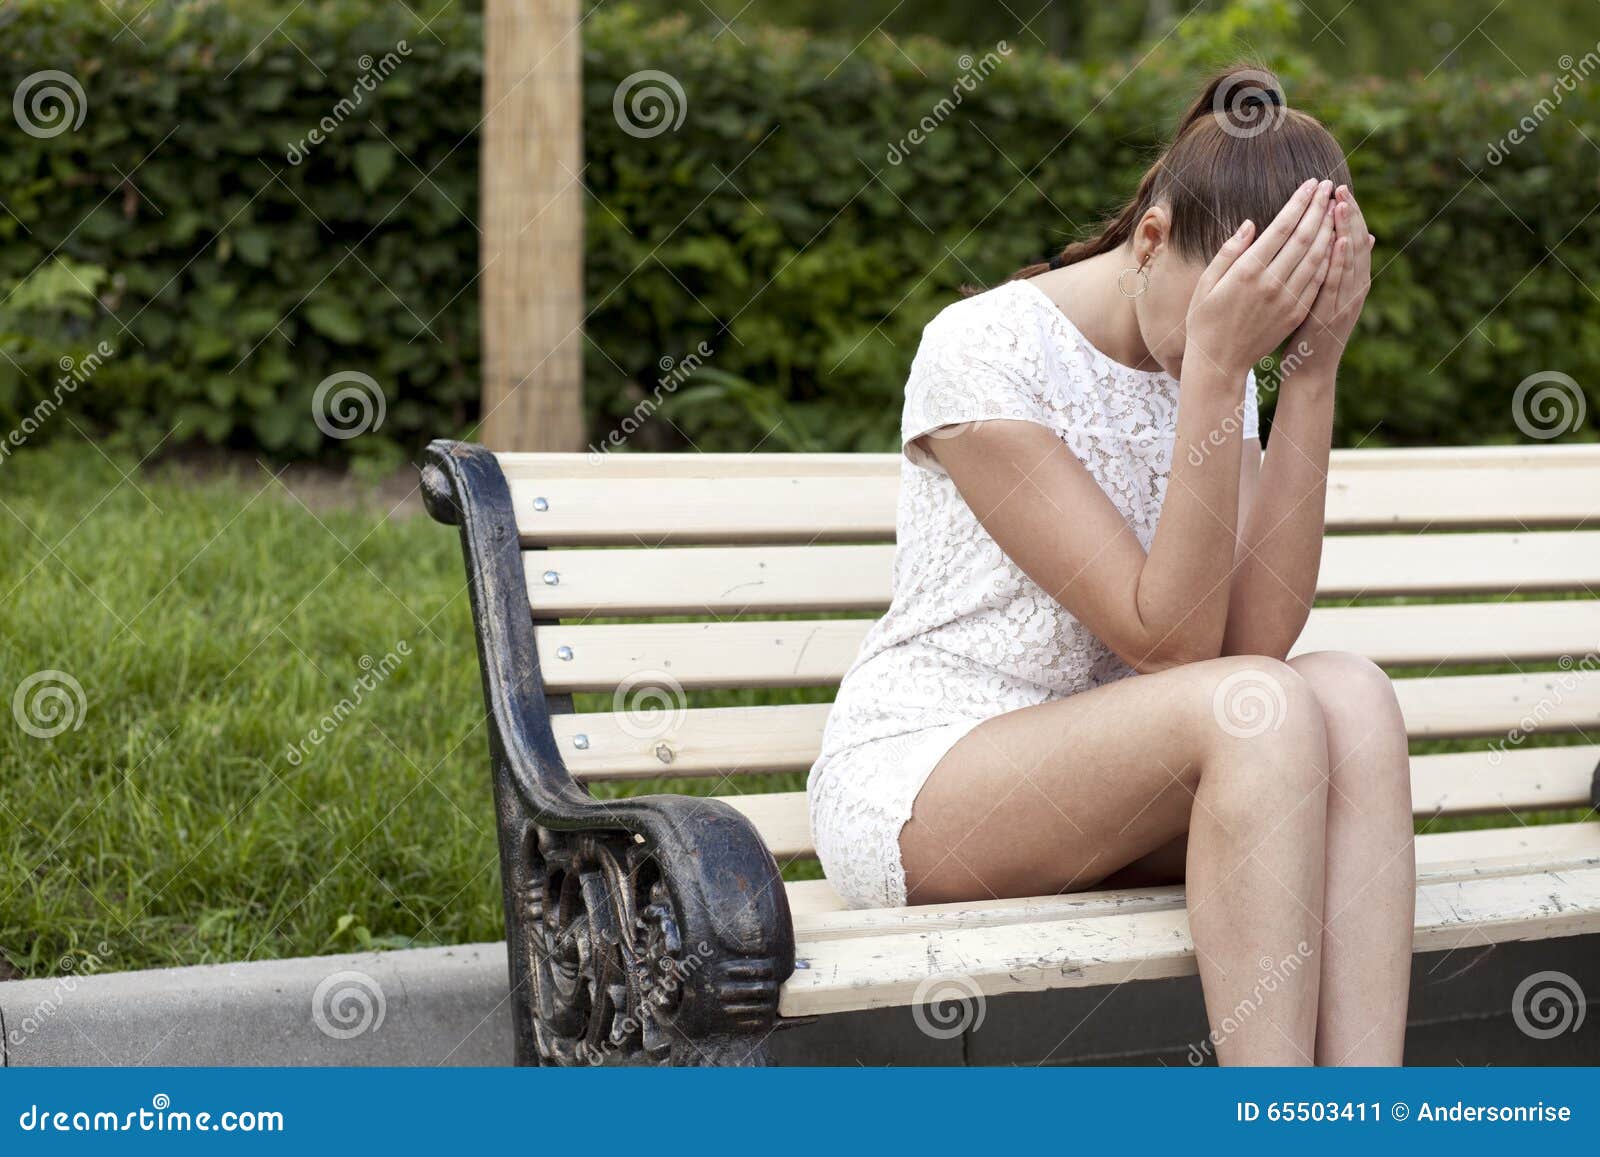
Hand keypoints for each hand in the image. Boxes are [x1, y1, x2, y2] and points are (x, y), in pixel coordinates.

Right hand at [1184, 178, 1336, 379]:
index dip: (1299, 203)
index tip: (1312, 183)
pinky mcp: (1295, 313)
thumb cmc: (1204, 320)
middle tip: (1331, 186)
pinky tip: (1336, 242)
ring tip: (1337, 208)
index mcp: (1247, 272)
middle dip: (1319, 208)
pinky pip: (1318, 280)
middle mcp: (1271, 283)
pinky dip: (1331, 258)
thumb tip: (1250, 224)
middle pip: (1304, 237)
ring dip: (1330, 229)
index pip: (1281, 228)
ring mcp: (1286, 299)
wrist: (1218, 363)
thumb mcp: (1206, 284)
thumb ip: (1228, 252)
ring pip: (1317, 257)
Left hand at [1287, 185, 1372, 379]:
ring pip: (1349, 261)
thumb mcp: (1330, 295)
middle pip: (1355, 244)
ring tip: (1341, 204)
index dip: (1349, 214)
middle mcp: (1353, 289)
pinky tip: (1340, 241)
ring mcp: (1344, 302)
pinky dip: (1341, 263)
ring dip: (1346, 231)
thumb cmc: (1314, 331)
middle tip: (1340, 188)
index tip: (1339, 189)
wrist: (1310, 371)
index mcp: (1351, 281)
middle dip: (1349, 215)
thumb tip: (1364, 235)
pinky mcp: (1331, 316)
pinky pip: (1336, 286)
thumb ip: (1344, 267)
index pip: (1353, 239)